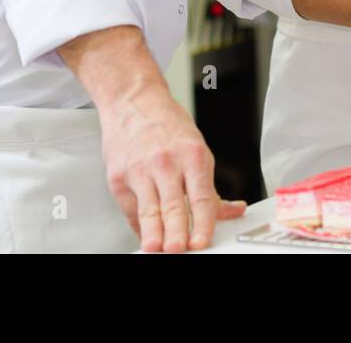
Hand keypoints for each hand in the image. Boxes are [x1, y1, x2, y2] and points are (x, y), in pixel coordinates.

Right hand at [98, 84, 245, 252]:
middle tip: (178, 249)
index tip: (202, 242)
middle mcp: (166, 163)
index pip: (201, 198)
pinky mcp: (118, 177)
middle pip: (174, 206)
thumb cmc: (166, 123)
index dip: (203, 224)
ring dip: (153, 234)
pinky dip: (140, 226)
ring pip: (149, 210)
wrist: (133, 100)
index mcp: (192, 156)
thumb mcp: (196, 149)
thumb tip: (232, 210)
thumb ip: (209, 187)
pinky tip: (146, 234)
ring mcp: (139, 170)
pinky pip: (131, 209)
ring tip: (156, 248)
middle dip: (176, 233)